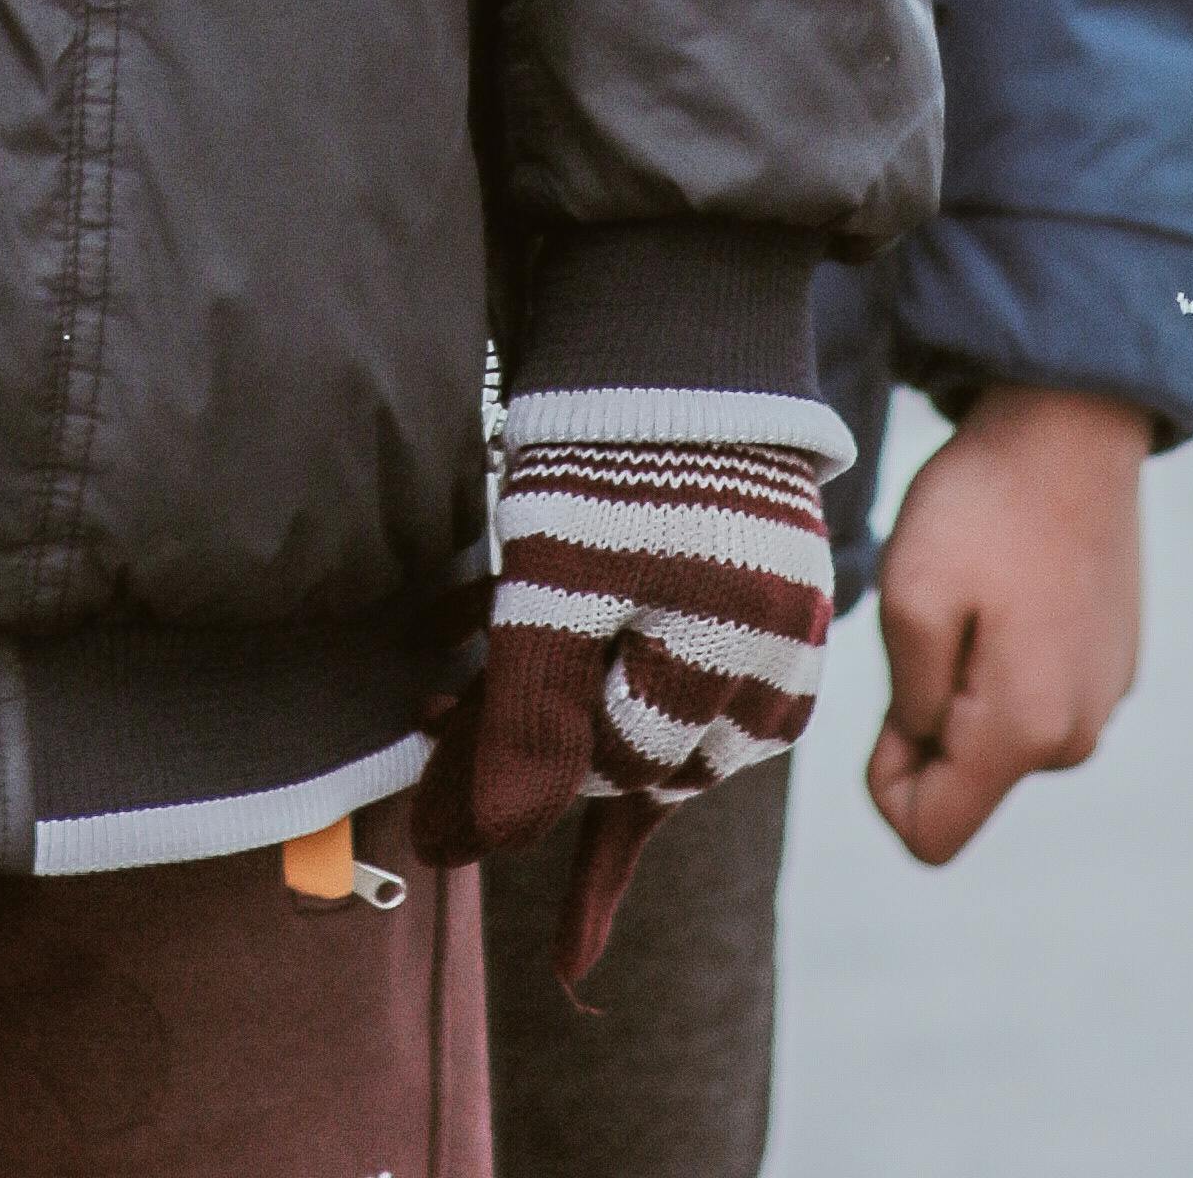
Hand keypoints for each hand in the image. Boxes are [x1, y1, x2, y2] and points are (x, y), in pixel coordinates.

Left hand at [413, 391, 839, 988]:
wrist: (674, 318)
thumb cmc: (611, 443)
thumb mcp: (550, 583)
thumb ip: (522, 722)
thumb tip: (465, 852)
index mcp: (734, 669)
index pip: (598, 770)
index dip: (498, 773)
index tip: (419, 767)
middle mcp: (771, 675)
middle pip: (624, 754)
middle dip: (522, 744)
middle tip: (425, 721)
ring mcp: (773, 645)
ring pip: (645, 724)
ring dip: (557, 721)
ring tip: (452, 697)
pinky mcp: (758, 609)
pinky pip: (681, 695)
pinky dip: (614, 733)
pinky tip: (571, 874)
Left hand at [868, 384, 1147, 866]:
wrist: (1071, 425)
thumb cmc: (979, 507)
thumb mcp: (911, 598)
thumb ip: (909, 708)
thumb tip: (923, 757)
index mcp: (1025, 733)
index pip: (930, 836)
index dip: (883, 783)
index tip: (882, 701)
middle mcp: (1076, 738)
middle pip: (966, 783)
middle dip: (927, 722)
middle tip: (929, 619)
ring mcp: (1105, 701)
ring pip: (999, 736)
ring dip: (967, 684)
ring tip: (974, 592)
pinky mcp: (1116, 663)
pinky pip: (1037, 695)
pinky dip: (1007, 657)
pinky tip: (1012, 583)